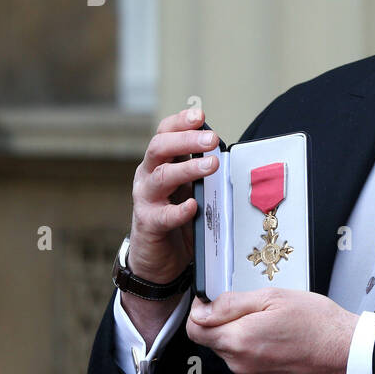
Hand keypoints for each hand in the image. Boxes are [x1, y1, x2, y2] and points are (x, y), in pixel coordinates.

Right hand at [128, 105, 219, 282]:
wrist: (156, 257)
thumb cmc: (176, 218)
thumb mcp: (190, 189)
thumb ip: (201, 172)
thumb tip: (228, 156)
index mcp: (159, 163)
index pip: (165, 133)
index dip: (180, 122)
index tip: (200, 115)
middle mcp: (148, 176)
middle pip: (160, 148)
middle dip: (186, 140)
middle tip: (212, 139)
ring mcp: (146, 199)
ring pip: (161, 177)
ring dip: (188, 169)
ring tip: (210, 165)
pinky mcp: (149, 224)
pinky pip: (163, 215)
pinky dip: (179, 210)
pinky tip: (193, 206)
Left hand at [186, 289, 359, 373]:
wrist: (345, 353)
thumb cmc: (319, 324)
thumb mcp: (274, 297)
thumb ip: (232, 303)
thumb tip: (205, 309)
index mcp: (240, 340)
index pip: (195, 329)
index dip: (201, 310)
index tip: (212, 301)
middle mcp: (241, 364)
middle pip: (212, 339)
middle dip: (225, 321)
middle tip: (255, 308)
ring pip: (230, 350)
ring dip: (241, 335)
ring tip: (272, 323)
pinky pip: (245, 362)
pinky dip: (254, 349)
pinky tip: (277, 338)